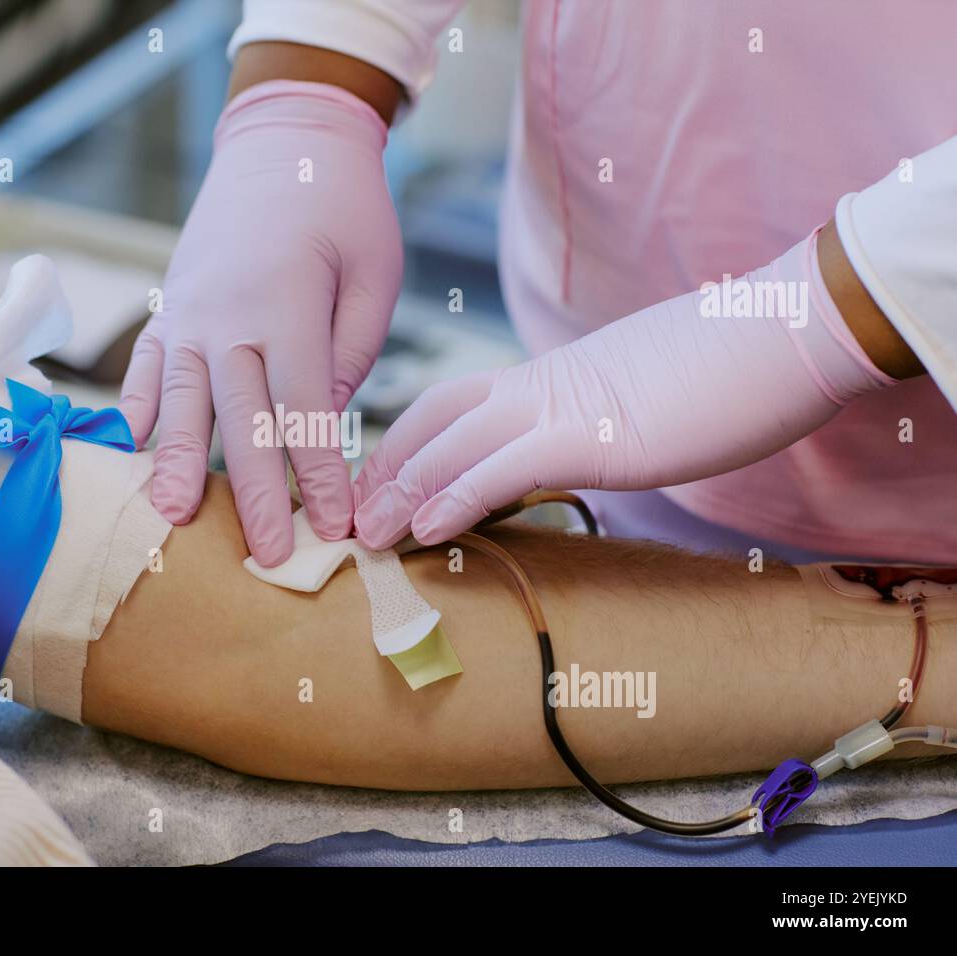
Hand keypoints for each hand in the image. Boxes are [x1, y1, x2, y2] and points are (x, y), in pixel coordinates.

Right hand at [119, 80, 401, 565]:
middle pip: (242, 420)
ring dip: (180, 462)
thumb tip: (320, 422)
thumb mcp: (373, 273)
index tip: (334, 527)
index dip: (318, 475)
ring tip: (173, 517)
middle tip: (265, 554)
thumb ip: (349, 351)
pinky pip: (147, 365)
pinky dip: (137, 408)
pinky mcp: (168, 306)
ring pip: (183, 400)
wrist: (281, 138)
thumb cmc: (343, 206)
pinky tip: (131, 449)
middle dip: (256, 493)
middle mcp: (230, 314)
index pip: (304, 408)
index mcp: (290, 305)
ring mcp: (189, 311)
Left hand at [353, 231, 893, 548]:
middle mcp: (544, 384)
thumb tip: (594, 443)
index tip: (381, 480)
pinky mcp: (594, 435)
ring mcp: (565, 406)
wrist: (789, 331)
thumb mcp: (648, 394)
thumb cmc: (733, 366)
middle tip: (349, 513)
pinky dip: (454, 498)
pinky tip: (422, 530)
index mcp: (555, 375)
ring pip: (454, 445)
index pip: (458, 401)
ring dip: (401, 491)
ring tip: (363, 536)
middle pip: (436, 419)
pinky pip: (503, 467)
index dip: (409, 441)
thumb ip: (605, 416)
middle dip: (386, 467)